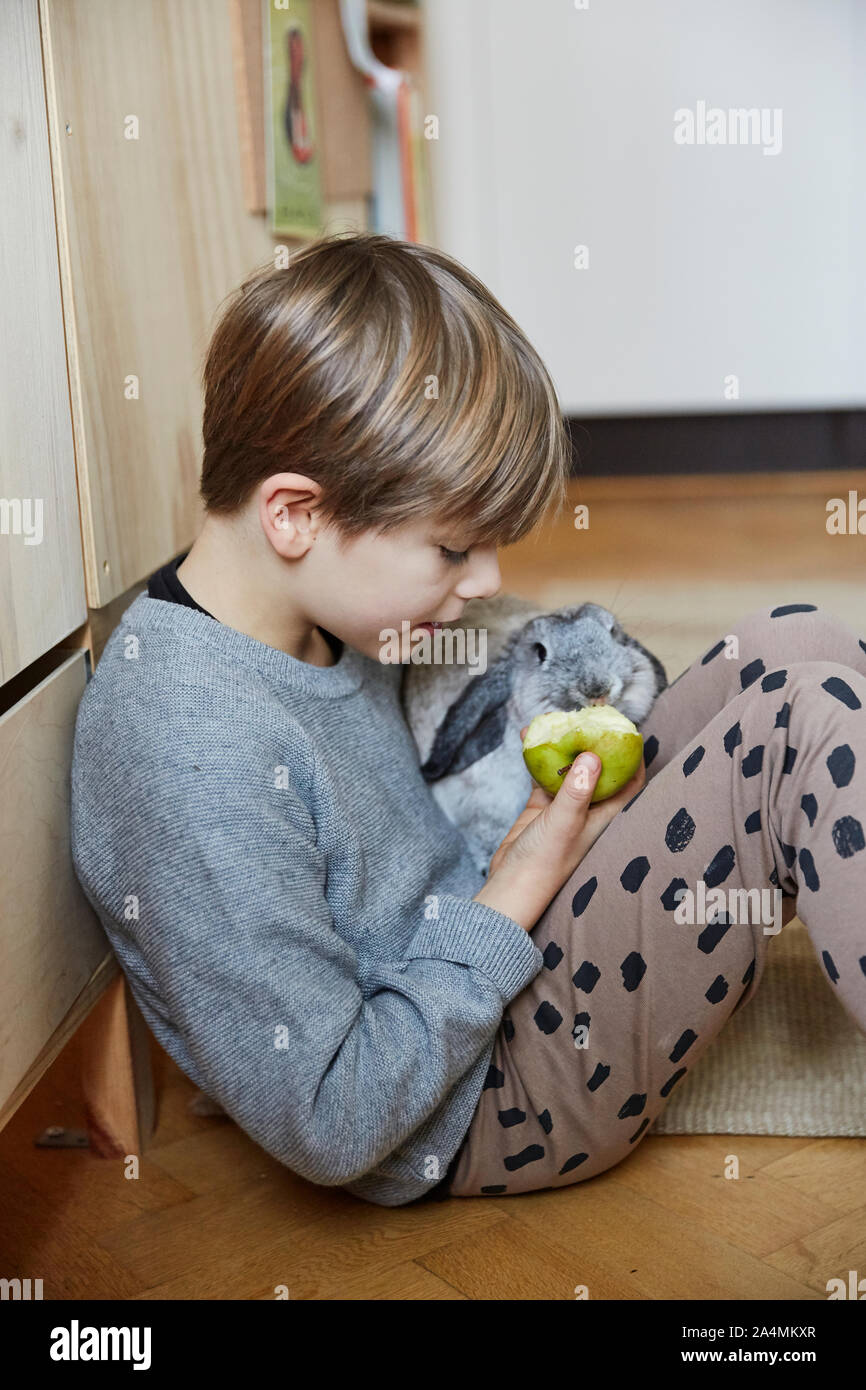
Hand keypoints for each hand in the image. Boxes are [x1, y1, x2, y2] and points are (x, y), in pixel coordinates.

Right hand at [473, 725, 645, 930]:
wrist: (511, 888)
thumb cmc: (544, 864)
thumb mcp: (563, 823)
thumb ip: (577, 790)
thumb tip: (592, 754)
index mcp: (606, 816)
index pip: (631, 780)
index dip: (633, 753)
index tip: (625, 726)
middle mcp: (590, 809)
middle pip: (602, 767)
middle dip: (596, 740)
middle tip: (588, 711)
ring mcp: (566, 806)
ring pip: (570, 766)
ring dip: (563, 743)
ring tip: (556, 718)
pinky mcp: (542, 806)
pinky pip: (543, 773)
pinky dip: (537, 755)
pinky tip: (527, 736)